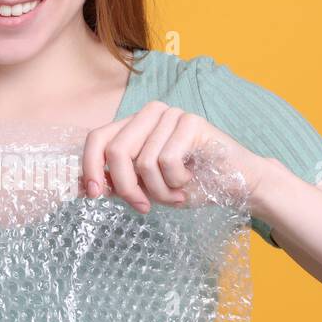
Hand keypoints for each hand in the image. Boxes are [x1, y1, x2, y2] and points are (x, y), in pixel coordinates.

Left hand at [80, 101, 268, 212]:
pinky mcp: (191, 122)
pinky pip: (167, 161)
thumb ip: (119, 182)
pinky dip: (176, 183)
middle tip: (144, 207)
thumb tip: (83, 186)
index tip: (93, 194)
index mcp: (134, 125)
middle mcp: (150, 114)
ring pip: (143, 162)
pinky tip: (189, 183)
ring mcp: (171, 115)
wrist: (238, 184)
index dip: (90, 167)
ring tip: (176, 195)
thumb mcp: (147, 188)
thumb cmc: (193, 185)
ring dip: (159, 191)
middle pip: (117, 152)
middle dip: (127, 188)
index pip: (97, 138)